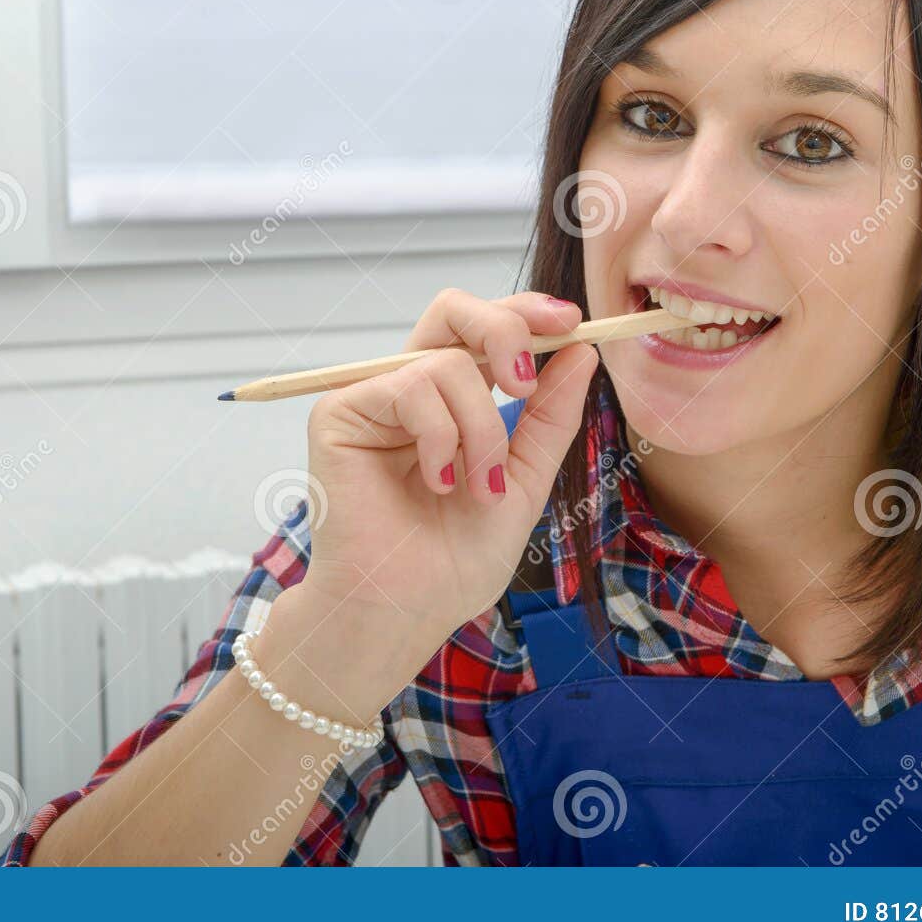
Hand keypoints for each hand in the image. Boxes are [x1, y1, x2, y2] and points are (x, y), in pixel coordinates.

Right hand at [298, 289, 598, 644]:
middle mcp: (409, 391)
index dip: (525, 313)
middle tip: (526, 383)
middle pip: (454, 310)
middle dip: (505, 331)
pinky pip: (411, 388)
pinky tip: (436, 485)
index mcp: (451, 402)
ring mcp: (371, 400)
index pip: (484, 331)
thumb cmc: (453, 562)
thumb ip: (550, 417)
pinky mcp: (339, 413)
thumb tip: (582, 351)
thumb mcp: (524, 481)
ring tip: (477, 488)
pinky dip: (441, 439)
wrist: (405, 611)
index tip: (571, 323)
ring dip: (481, 429)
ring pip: (447, 363)